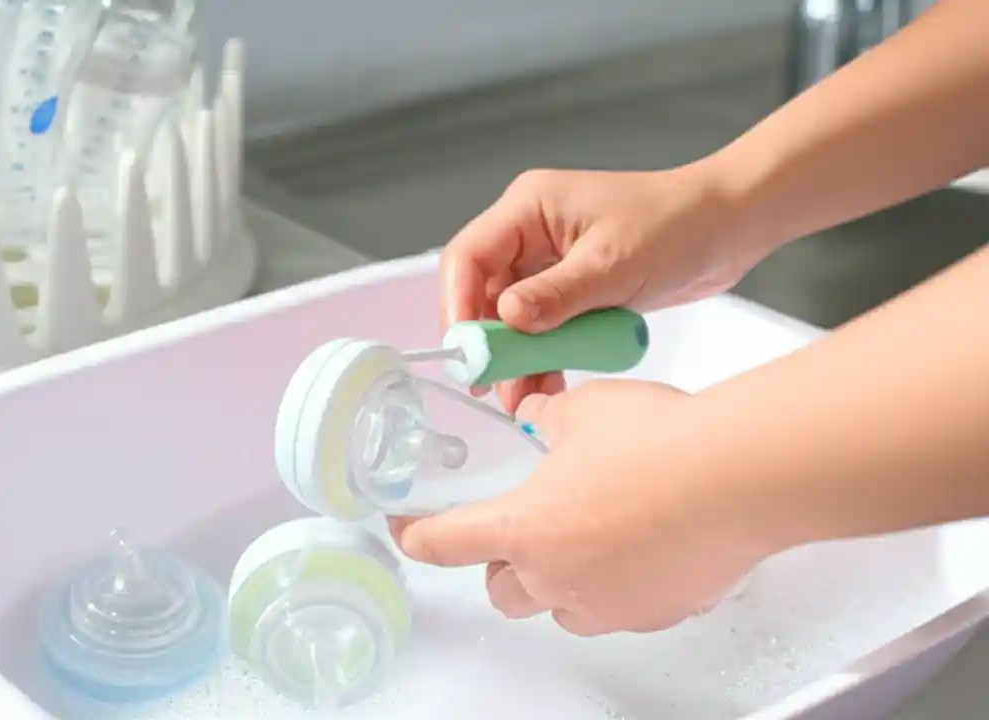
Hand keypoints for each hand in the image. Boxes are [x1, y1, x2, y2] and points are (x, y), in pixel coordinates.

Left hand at [393, 380, 768, 634]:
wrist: (739, 476)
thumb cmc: (659, 441)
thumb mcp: (583, 409)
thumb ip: (547, 418)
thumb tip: (538, 417)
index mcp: (522, 529)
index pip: (444, 543)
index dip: (417, 536)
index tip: (408, 530)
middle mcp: (557, 579)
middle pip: (501, 592)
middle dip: (502, 564)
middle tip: (520, 528)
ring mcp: (609, 605)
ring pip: (560, 609)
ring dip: (558, 581)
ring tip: (586, 536)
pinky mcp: (657, 613)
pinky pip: (620, 608)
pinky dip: (617, 584)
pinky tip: (642, 544)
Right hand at [441, 163, 772, 411]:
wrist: (731, 227)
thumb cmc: (679, 224)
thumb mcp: (613, 264)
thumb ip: (556, 296)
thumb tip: (507, 321)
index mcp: (530, 208)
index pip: (468, 256)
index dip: (457, 304)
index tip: (466, 350)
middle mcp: (531, 232)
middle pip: (483, 290)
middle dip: (488, 340)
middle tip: (491, 384)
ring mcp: (550, 261)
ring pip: (512, 316)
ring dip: (517, 356)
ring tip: (522, 397)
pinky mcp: (572, 287)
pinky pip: (543, 327)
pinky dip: (544, 355)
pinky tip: (548, 384)